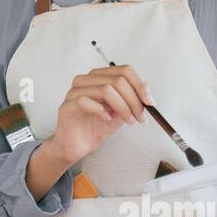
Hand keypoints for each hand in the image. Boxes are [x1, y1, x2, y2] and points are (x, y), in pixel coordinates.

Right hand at [26, 65, 152, 200]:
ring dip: (123, 107)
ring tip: (128, 121)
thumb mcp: (120, 112)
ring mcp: (75, 91)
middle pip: (117, 80)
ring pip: (105, 90)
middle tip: (140, 116)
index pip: (124, 71)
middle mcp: (86, 80)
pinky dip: (101, 111)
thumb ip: (130, 99)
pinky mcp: (68, 105)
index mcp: (99, 78)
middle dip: (134, 100)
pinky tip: (106, 119)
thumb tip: (146, 90)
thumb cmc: (94, 128)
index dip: (140, 85)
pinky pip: (86, 101)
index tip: (149, 102)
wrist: (77, 146)